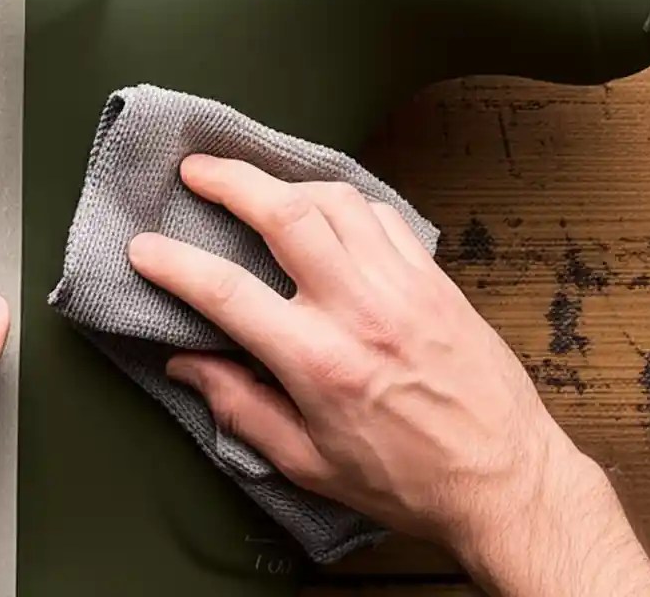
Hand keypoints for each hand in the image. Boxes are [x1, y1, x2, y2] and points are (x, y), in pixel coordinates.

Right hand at [127, 155, 649, 595]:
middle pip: (286, 213)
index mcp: (319, 362)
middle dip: (231, 180)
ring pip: (337, 201)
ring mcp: (404, 288)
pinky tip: (324, 208)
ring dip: (286, 180)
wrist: (506, 481)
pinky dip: (345, 201)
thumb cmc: (406, 481)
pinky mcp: (436, 281)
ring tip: (254, 181)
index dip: (174, 263)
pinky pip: (384, 216)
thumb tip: (186, 363)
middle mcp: (360, 310)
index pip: (227, 292)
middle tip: (195, 168)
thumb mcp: (307, 462)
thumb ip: (239, 408)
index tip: (143, 247)